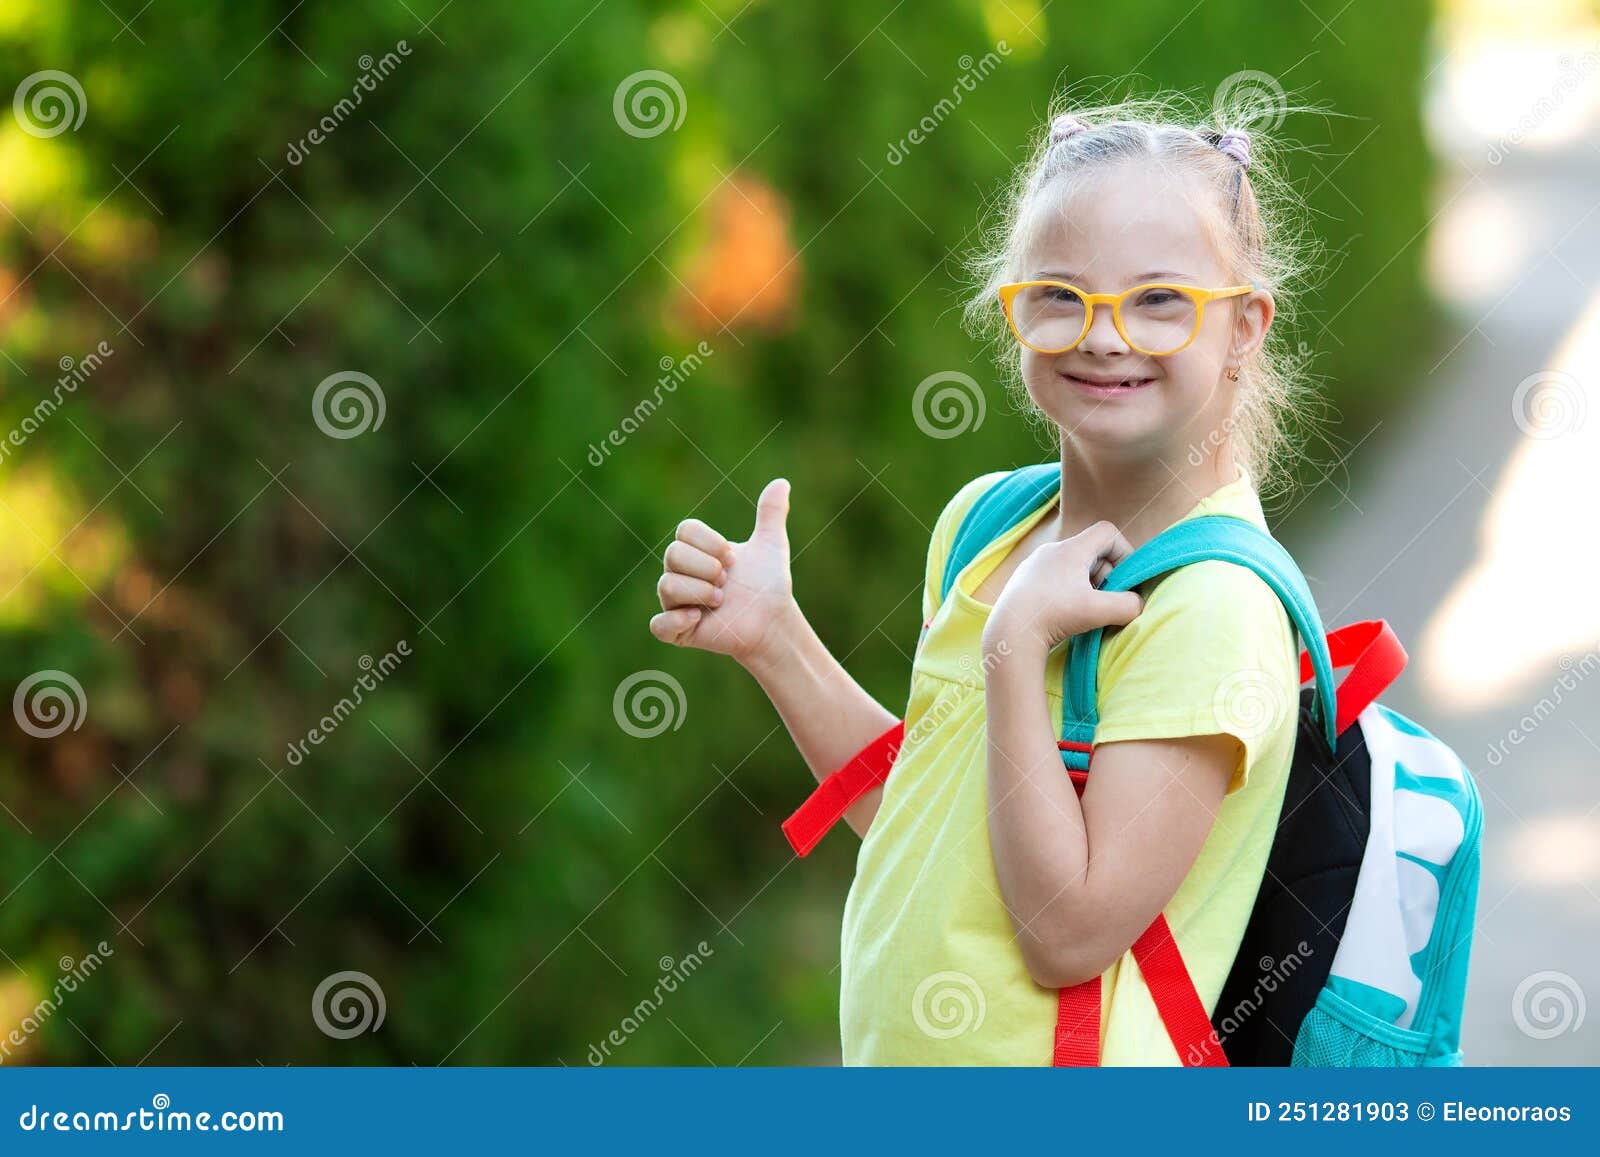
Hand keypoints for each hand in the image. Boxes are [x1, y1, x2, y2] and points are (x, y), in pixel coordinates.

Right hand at [649, 477, 799, 670]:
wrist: (774, 622)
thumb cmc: (768, 585)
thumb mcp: (771, 546)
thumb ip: (771, 515)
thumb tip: (781, 483)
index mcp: (698, 552)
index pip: (685, 531)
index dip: (710, 542)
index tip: (733, 558)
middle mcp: (682, 575)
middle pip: (673, 554)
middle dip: (706, 566)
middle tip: (727, 581)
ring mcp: (678, 604)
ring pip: (666, 586)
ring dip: (698, 590)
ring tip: (721, 600)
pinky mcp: (679, 632)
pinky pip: (658, 625)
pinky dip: (675, 619)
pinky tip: (699, 617)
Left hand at [982, 520, 1143, 655]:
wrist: (1008, 634)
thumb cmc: (1053, 617)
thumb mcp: (1099, 611)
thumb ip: (1129, 605)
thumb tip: (1138, 604)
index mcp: (1069, 549)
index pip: (1107, 532)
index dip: (1124, 551)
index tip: (1125, 579)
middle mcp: (1050, 551)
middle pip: (1091, 552)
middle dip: (1106, 574)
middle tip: (1104, 600)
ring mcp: (1034, 566)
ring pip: (1072, 567)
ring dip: (1086, 586)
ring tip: (1084, 611)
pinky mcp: (1022, 583)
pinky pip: (1054, 580)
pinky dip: (1066, 594)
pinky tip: (1063, 615)